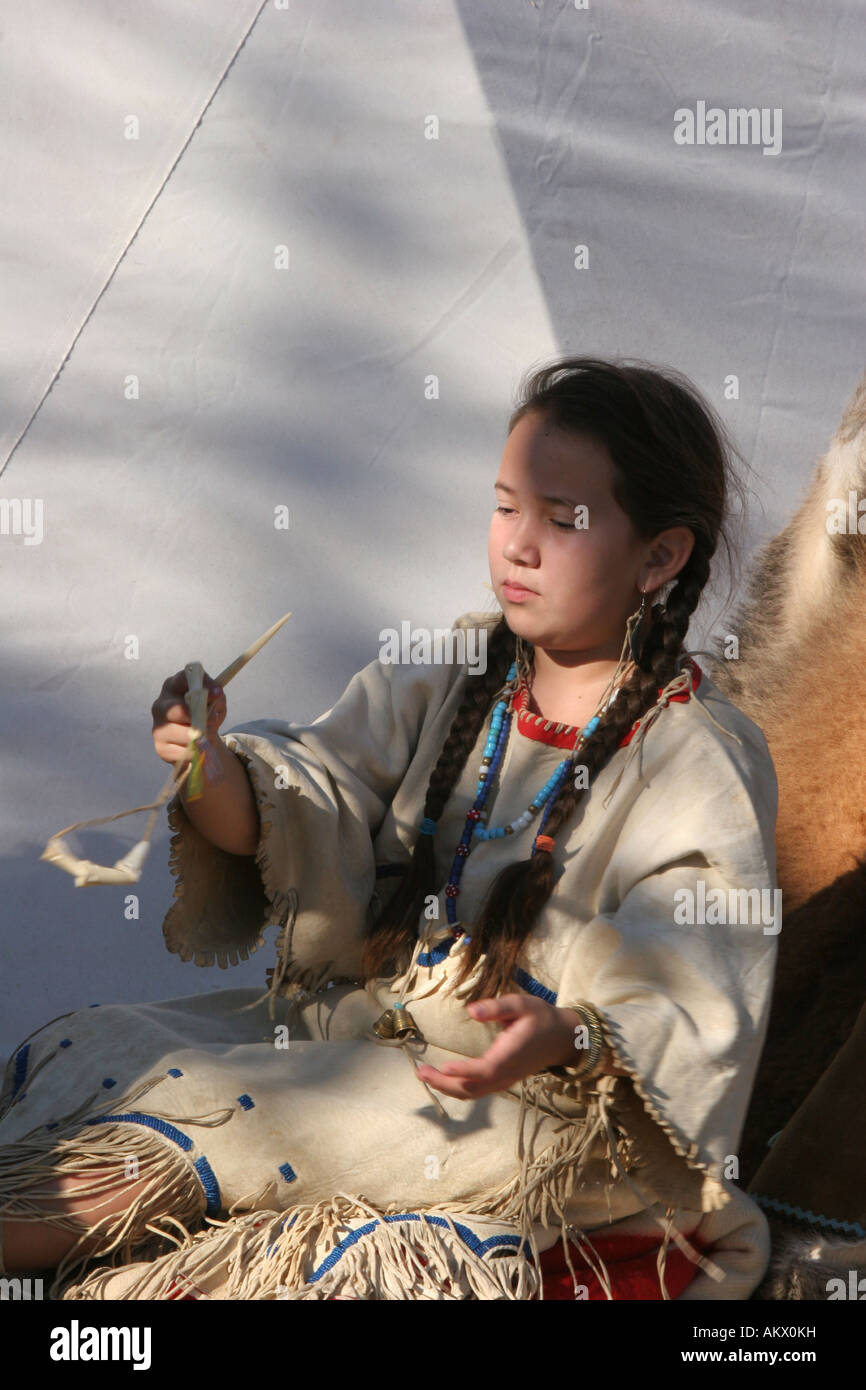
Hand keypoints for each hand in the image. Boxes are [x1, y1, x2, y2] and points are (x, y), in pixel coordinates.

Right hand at [151, 669, 226, 765]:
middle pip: (175, 709)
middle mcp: (161, 705)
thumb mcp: (216, 702)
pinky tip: (198, 747)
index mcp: (173, 687)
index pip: (183, 679)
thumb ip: (217, 697)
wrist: (199, 738)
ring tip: (208, 736)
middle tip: (210, 722)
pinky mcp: (161, 747)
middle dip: (196, 716)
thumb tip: (216, 697)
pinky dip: (196, 752)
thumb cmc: (205, 713)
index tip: (217, 693)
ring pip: (182, 734)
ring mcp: (158, 727)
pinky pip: (183, 752)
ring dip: (200, 737)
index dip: (201, 684)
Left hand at [415, 993, 583, 1100]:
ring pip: (474, 1093)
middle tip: (420, 1072)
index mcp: (511, 1054)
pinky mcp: (503, 1080)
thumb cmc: (541, 1018)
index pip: (485, 1069)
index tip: (442, 1067)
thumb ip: (498, 1007)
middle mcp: (507, 1072)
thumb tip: (472, 1010)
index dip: (463, 1072)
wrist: (562, 1038)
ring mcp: (505, 1080)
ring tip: (424, 1076)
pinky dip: (458, 1089)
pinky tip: (443, 1080)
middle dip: (445, 1084)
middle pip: (473, 1087)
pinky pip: (478, 1091)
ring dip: (448, 1088)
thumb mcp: (523, 1004)